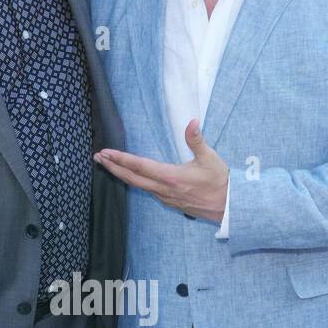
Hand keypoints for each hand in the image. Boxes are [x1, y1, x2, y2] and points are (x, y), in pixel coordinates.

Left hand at [93, 119, 227, 220]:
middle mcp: (165, 190)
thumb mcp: (210, 158)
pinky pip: (148, 191)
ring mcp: (166, 198)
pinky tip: (131, 176)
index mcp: (171, 177)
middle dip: (113, 167)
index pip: (140, 166)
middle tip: (98, 158)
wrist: (229, 207)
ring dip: (122, 175)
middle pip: (132, 178)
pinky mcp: (170, 202)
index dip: (121, 159)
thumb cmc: (221, 182)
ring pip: (138, 186)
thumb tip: (192, 121)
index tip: (106, 152)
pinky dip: (135, 182)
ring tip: (109, 165)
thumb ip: (196, 140)